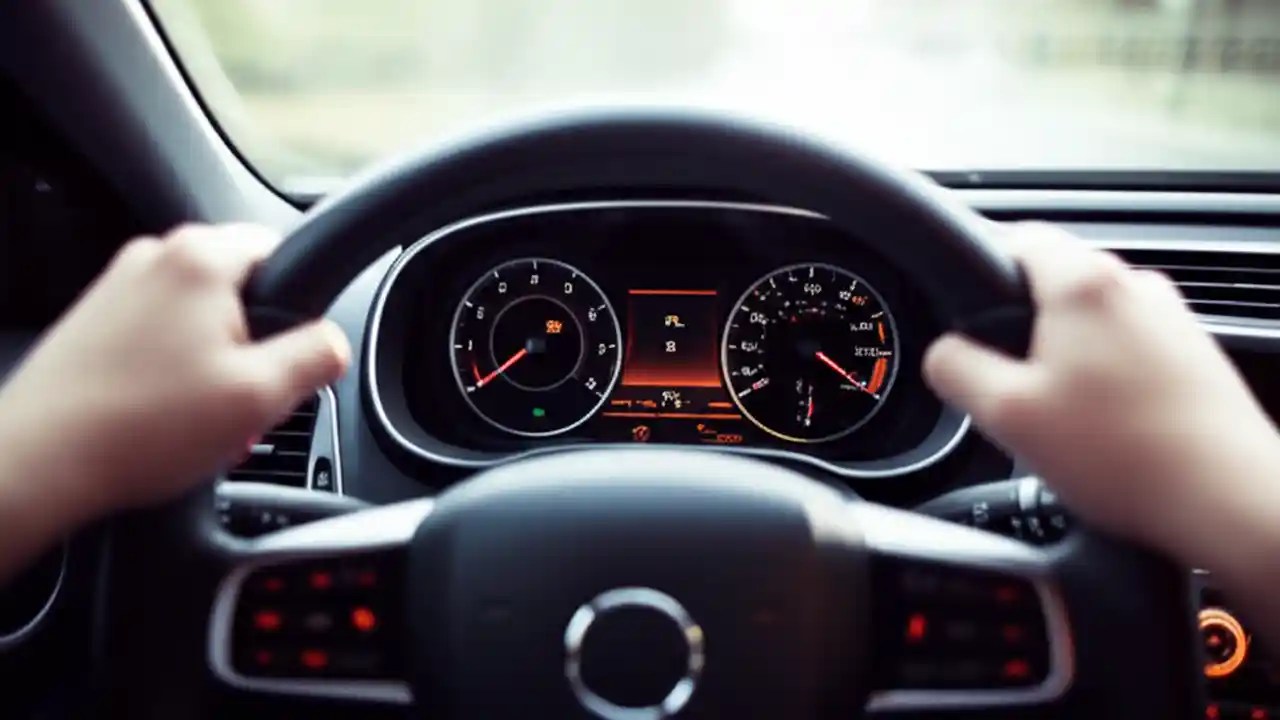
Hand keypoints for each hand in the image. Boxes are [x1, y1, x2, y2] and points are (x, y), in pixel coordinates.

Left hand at [0, 224, 349, 519]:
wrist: (38, 463)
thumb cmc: (140, 426)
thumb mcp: (259, 396)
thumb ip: (316, 357)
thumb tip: (334, 343)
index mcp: (201, 258)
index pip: (285, 251)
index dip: (300, 310)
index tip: (291, 357)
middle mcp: (155, 258)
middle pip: (242, 290)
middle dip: (255, 347)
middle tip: (247, 401)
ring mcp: (118, 288)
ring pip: (201, 319)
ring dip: (217, 366)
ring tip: (203, 420)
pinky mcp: (94, 323)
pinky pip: (161, 338)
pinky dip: (176, 373)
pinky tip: (168, 420)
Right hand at [923, 223, 1279, 563]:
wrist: (1225, 501)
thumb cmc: (1124, 456)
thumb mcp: (1005, 414)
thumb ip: (955, 369)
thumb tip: (943, 354)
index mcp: (1083, 283)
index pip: (1013, 237)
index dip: (976, 269)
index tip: (963, 314)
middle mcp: (1135, 286)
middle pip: (1052, 282)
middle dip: (1020, 327)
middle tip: (1007, 388)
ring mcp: (1172, 320)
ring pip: (1090, 322)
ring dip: (1064, 358)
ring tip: (1060, 420)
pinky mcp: (1193, 357)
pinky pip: (1126, 351)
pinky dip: (1104, 379)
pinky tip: (1102, 431)